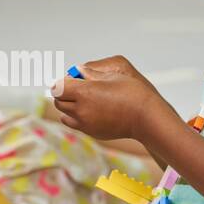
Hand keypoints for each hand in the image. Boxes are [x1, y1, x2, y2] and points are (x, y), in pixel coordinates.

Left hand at [50, 55, 173, 140]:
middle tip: (76, 88)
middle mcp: (81, 110)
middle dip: (63, 94)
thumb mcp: (111, 75)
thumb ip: (90, 73)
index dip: (62, 82)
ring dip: (69, 107)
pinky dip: (77, 117)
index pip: (57, 87)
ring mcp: (86, 124)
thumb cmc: (132, 92)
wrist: (146, 117)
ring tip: (84, 100)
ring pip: (64, 115)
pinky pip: (76, 124)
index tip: (71, 79)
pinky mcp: (92, 133)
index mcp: (84, 92)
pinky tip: (91, 110)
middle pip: (58, 102)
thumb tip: (77, 70)